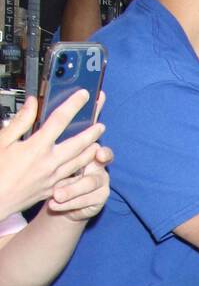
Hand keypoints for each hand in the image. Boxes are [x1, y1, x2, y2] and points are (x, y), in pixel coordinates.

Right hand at [0, 92, 106, 217]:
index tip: (84, 95)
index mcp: (37, 147)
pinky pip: (72, 179)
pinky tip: (86, 167)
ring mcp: (53, 178)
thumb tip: (33, 103)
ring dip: (90, 152)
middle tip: (101, 124)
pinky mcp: (53, 190)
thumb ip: (20, 121)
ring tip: (98, 143)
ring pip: (79, 163)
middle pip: (77, 144)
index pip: (59, 120)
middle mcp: (49, 163)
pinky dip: (81, 172)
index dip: (73, 105)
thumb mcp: (3, 140)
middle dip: (91, 133)